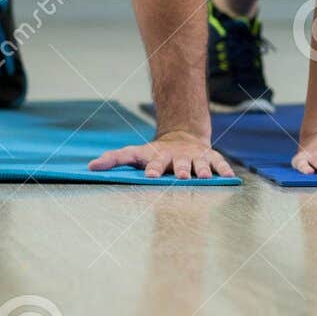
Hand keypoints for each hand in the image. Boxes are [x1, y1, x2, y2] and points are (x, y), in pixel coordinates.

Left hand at [89, 129, 235, 178]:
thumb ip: (114, 159)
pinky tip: (227, 176)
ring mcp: (195, 157)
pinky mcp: (210, 157)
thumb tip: (88, 167)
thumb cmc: (155, 153)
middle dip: (180, 170)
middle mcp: (177, 157)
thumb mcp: (135, 153)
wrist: (184, 137)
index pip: (155, 163)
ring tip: (203, 178)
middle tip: (181, 176)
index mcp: (158, 157)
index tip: (151, 175)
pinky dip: (223, 169)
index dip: (153, 168)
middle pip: (179, 164)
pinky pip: (219, 162)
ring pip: (199, 164)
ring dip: (201, 171)